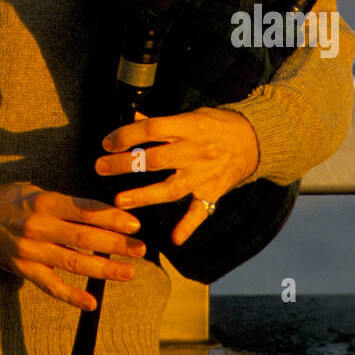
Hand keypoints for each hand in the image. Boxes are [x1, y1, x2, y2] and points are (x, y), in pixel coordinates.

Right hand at [0, 177, 146, 309]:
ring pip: (73, 262)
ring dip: (104, 269)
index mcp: (45, 202)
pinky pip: (50, 286)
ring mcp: (31, 250)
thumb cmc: (11, 199)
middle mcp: (39, 226)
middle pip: (85, 237)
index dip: (112, 217)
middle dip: (116, 244)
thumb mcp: (38, 191)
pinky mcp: (24, 269)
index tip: (134, 224)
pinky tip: (91, 302)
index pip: (86, 211)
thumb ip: (66, 204)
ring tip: (129, 272)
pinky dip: (71, 296)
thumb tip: (102, 214)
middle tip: (140, 248)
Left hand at [94, 107, 259, 246]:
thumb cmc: (216, 124)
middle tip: (100, 167)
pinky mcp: (213, 192)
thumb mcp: (191, 115)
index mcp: (188, 127)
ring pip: (171, 189)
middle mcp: (196, 151)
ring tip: (118, 201)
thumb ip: (161, 122)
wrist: (255, 140)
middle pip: (155, 160)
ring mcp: (204, 174)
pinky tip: (175, 239)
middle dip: (124, 164)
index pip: (153, 129)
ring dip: (144, 196)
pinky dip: (188, 226)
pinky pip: (200, 212)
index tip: (107, 142)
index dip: (128, 135)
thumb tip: (132, 118)